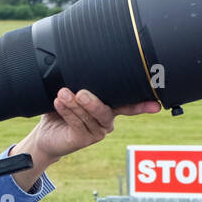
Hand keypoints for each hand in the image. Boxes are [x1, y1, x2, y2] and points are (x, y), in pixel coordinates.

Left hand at [11, 89, 159, 190]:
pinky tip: (59, 103)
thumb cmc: (61, 109)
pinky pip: (77, 124)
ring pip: (89, 116)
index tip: (155, 105)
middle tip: (81, 93)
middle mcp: (106, 119)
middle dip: (93, 101)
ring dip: (74, 104)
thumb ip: (80, 81)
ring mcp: (97, 131)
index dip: (142, 104)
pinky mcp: (84, 139)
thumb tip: (79, 61)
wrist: (46, 133)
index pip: (129, 103)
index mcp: (109, 105)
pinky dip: (67, 112)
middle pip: (106, 110)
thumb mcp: (72, 91)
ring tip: (62, 94)